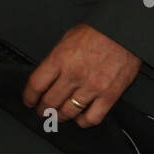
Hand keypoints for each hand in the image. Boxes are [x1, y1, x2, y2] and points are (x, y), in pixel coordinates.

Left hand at [23, 24, 140, 127]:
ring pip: (68, 113)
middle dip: (43, 109)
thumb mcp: (68, 38)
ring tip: (59, 115)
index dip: (29, 97)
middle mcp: (74, 74)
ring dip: (60, 117)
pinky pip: (92, 118)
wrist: (124, 31)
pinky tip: (80, 117)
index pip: (36, 84)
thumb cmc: (97, 31)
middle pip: (50, 102)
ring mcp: (92, 87)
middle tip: (42, 111)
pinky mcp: (109, 95)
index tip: (29, 100)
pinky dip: (83, 122)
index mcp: (61, 58)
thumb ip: (56, 58)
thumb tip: (46, 76)